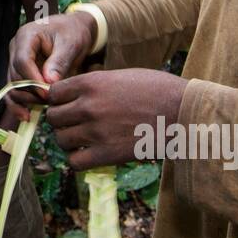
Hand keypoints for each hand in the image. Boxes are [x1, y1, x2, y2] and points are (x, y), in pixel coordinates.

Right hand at [7, 11, 97, 107]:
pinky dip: (20, 103)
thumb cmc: (73, 32)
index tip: (47, 94)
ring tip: (41, 110)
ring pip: (12, 86)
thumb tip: (48, 83)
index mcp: (26, 36)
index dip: (32, 80)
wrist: (74, 29)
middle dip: (30, 93)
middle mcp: (16, 48)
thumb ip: (59, 62)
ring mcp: (16, 61)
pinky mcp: (21, 72)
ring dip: (24, 100)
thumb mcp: (70, 44)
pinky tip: (26, 116)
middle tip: (50, 102)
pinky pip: (16, 90)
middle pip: (15, 76)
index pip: (22, 61)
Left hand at [45, 68, 187, 170]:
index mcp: (91, 82)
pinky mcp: (107, 154)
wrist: (183, 113)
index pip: (53, 93)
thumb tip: (75, 96)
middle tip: (75, 124)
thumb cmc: (158, 90)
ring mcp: (96, 131)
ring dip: (69, 141)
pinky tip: (90, 154)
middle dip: (61, 121)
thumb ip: (95, 85)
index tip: (67, 105)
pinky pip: (75, 162)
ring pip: (61, 140)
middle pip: (53, 117)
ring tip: (83, 139)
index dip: (58, 100)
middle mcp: (88, 106)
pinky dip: (78, 159)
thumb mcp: (121, 76)